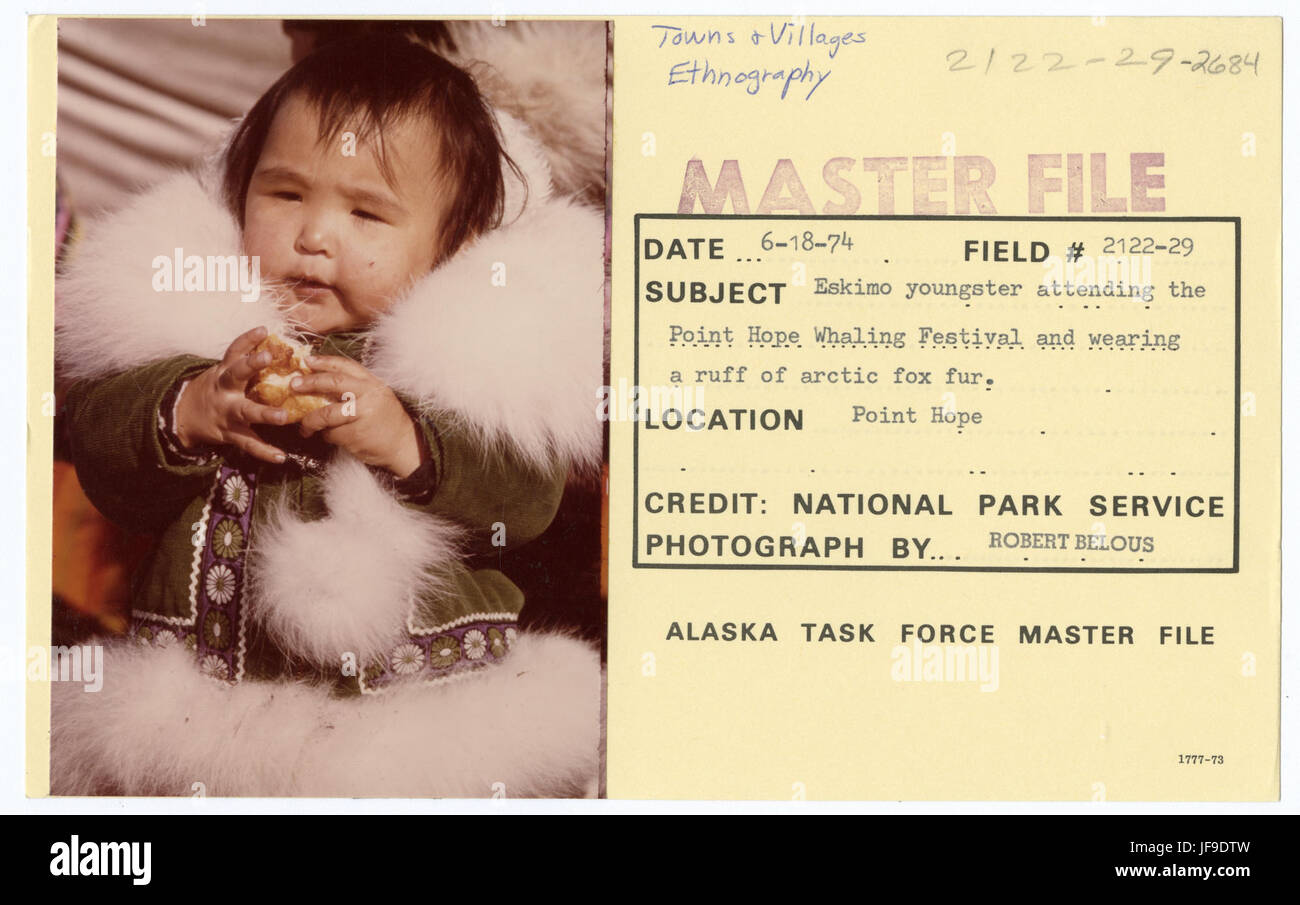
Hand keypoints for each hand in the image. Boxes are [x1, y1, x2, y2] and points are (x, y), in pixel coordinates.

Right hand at [173, 326, 288, 463]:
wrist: (184, 416)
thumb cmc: (215, 390)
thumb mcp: (224, 373)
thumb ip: (246, 364)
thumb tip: (279, 347)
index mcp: (225, 373)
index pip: (235, 351)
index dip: (248, 339)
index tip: (263, 329)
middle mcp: (225, 390)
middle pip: (236, 374)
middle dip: (251, 364)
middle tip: (268, 356)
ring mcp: (227, 412)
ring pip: (246, 411)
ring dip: (265, 414)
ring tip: (284, 417)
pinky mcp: (229, 433)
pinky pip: (248, 443)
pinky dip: (264, 451)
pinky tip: (281, 456)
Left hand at [290, 354, 424, 477]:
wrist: (404, 445)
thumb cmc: (386, 421)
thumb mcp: (377, 397)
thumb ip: (356, 388)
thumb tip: (321, 381)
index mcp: (373, 383)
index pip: (346, 366)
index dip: (324, 361)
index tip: (306, 360)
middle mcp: (369, 395)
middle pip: (333, 383)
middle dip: (310, 382)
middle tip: (294, 385)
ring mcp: (362, 414)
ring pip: (326, 413)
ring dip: (310, 421)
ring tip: (305, 426)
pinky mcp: (356, 434)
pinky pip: (332, 434)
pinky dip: (328, 436)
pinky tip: (331, 438)